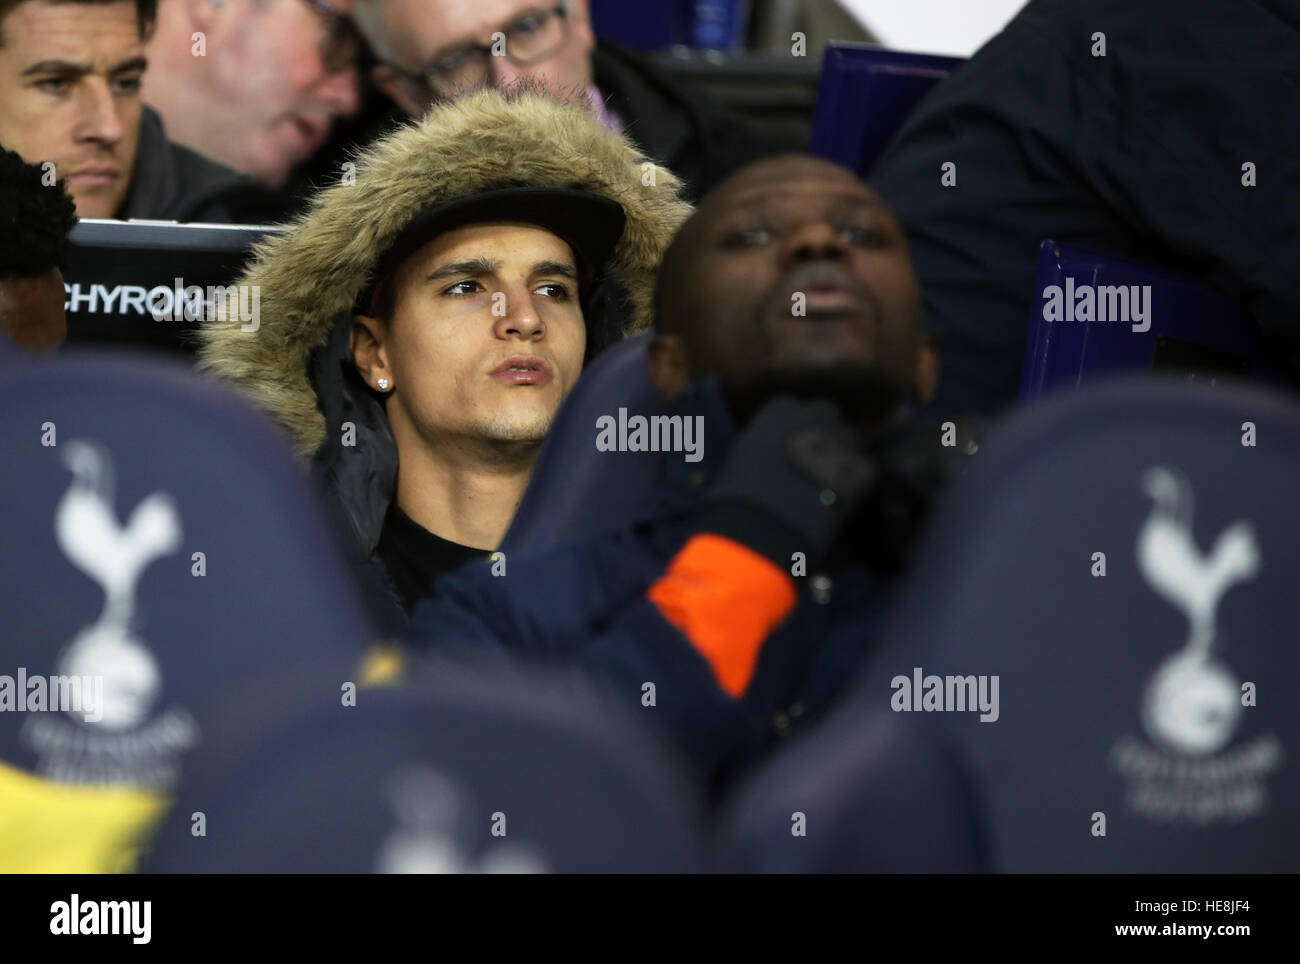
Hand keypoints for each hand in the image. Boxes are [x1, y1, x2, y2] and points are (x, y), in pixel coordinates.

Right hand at [698, 395, 876, 568]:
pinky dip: (854, 483)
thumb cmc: (737, 496)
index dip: (792, 427)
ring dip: (840, 456)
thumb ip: (760, 443)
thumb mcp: (739, 458)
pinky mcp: (859, 469)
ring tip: (825, 484)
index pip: (791, 407)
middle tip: (813, 460)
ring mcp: (840, 440)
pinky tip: (837, 501)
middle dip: (822, 432)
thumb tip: (768, 450)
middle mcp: (813, 415)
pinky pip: (863, 470)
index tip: (788, 445)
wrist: (762, 527)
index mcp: (778, 411)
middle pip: (826, 414)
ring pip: (849, 440)